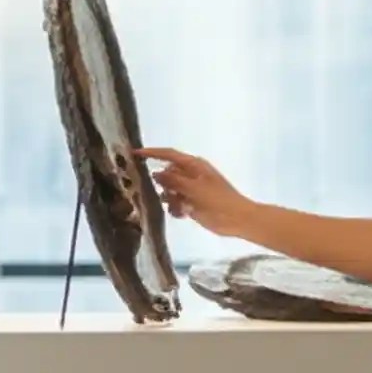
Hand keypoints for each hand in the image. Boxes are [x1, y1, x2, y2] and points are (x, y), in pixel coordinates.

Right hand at [135, 147, 256, 236]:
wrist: (237, 219)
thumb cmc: (219, 200)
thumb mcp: (194, 188)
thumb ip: (173, 181)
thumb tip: (156, 173)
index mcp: (194, 166)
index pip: (169, 155)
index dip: (152, 153)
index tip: (134, 153)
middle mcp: (191, 175)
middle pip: (167, 174)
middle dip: (163, 185)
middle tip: (170, 195)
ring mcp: (191, 190)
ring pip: (169, 191)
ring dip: (170, 199)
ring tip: (181, 207)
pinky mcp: (192, 204)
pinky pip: (175, 204)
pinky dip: (176, 209)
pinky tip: (183, 214)